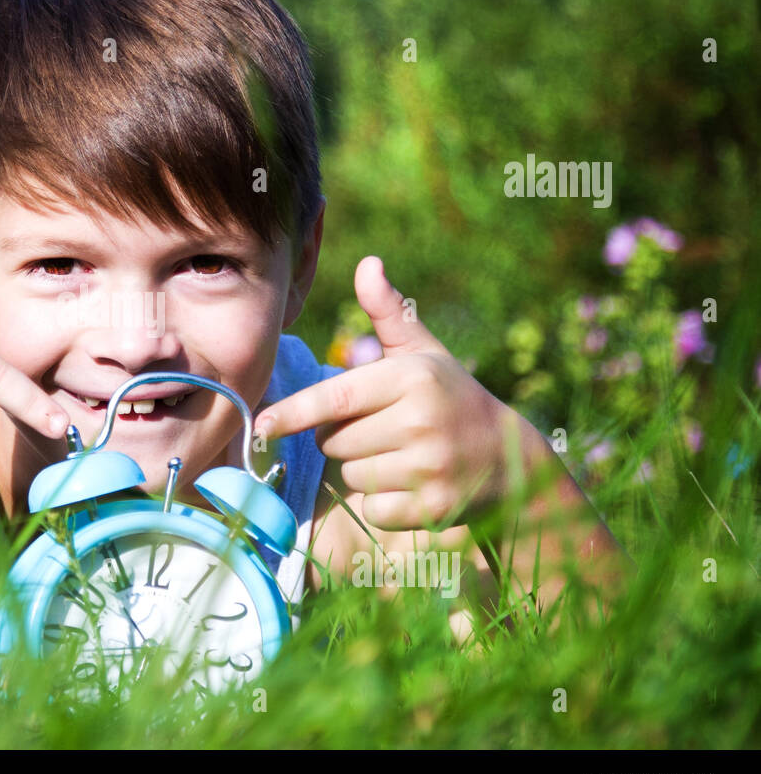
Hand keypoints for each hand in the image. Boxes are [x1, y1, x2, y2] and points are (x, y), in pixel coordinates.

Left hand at [253, 256, 523, 530]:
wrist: (512, 460)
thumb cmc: (451, 397)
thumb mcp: (422, 352)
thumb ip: (387, 312)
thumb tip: (367, 264)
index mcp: (412, 378)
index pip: (335, 399)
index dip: (293, 412)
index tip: (261, 424)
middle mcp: (420, 421)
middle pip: (333, 441)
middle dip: (342, 437)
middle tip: (381, 428)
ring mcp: (428, 468)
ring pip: (351, 475)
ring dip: (362, 469)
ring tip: (401, 454)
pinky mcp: (433, 509)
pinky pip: (372, 509)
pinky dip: (381, 502)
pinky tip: (411, 485)